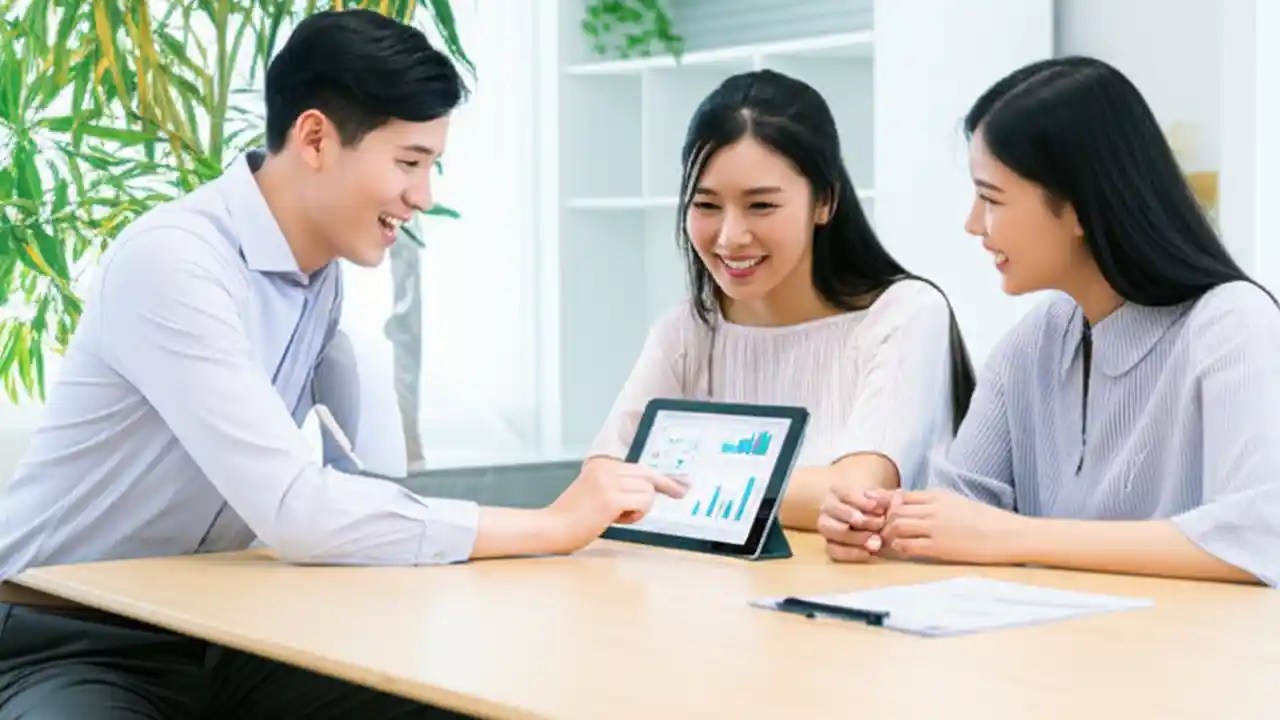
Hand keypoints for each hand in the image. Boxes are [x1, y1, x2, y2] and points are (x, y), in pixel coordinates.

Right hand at [544, 460, 687, 552]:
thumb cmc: (573, 518)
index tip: (679, 483)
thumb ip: (619, 487)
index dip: (662, 477)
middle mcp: (605, 468)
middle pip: (648, 475)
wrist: (550, 528)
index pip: (640, 467)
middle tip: (682, 491)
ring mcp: (608, 482)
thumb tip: (651, 489)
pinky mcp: (611, 498)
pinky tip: (617, 520)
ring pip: (648, 490)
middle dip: (666, 485)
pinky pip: (643, 503)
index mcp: (601, 464)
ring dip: (640, 509)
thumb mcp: (596, 493)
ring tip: (618, 517)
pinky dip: (637, 515)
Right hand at [817, 485, 893, 562]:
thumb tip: (879, 504)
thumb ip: (882, 499)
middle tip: (880, 526)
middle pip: (835, 511)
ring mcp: (825, 526)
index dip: (862, 502)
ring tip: (876, 543)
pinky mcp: (828, 544)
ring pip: (831, 530)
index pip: (846, 494)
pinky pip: (832, 550)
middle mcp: (827, 507)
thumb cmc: (877, 507)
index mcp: (838, 491)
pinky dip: (850, 553)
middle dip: (859, 520)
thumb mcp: (882, 498)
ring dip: (854, 537)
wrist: (873, 521)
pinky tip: (868, 553)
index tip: (880, 509)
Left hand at [881, 489, 1025, 563]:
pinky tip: (901, 550)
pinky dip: (899, 547)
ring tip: (889, 541)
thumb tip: (913, 506)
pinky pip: (908, 545)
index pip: (900, 495)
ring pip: (897, 525)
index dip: (883, 502)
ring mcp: (935, 527)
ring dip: (888, 534)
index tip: (873, 508)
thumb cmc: (986, 520)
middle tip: (878, 530)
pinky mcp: (939, 546)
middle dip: (882, 520)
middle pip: (894, 509)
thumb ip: (934, 503)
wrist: (1008, 534)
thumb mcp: (958, 503)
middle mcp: (933, 508)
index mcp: (938, 495)